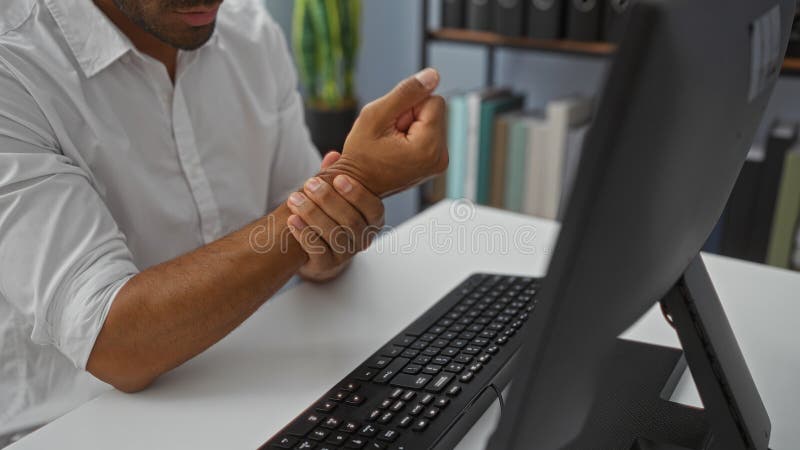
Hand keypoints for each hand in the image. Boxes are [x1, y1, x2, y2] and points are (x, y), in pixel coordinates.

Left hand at [287, 151, 384, 281]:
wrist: (314, 249)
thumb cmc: (328, 214)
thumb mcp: (334, 194)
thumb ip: (334, 175)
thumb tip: (333, 155)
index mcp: (372, 219)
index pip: (373, 208)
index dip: (357, 194)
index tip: (338, 179)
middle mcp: (363, 238)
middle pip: (351, 221)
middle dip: (329, 201)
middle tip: (310, 184)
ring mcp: (346, 254)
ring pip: (334, 235)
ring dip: (313, 215)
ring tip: (294, 199)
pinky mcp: (326, 266)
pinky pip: (318, 251)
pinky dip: (304, 234)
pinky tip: (292, 219)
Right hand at [318, 68, 448, 197]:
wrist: (356, 185)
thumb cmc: (360, 155)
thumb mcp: (375, 116)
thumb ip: (406, 92)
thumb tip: (433, 75)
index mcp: (429, 147)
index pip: (434, 100)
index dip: (409, 106)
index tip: (392, 126)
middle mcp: (441, 158)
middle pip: (435, 111)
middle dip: (411, 116)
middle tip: (390, 137)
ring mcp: (440, 163)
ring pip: (431, 121)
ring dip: (411, 126)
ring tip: (392, 145)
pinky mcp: (435, 164)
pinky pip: (430, 133)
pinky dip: (414, 136)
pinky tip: (398, 150)